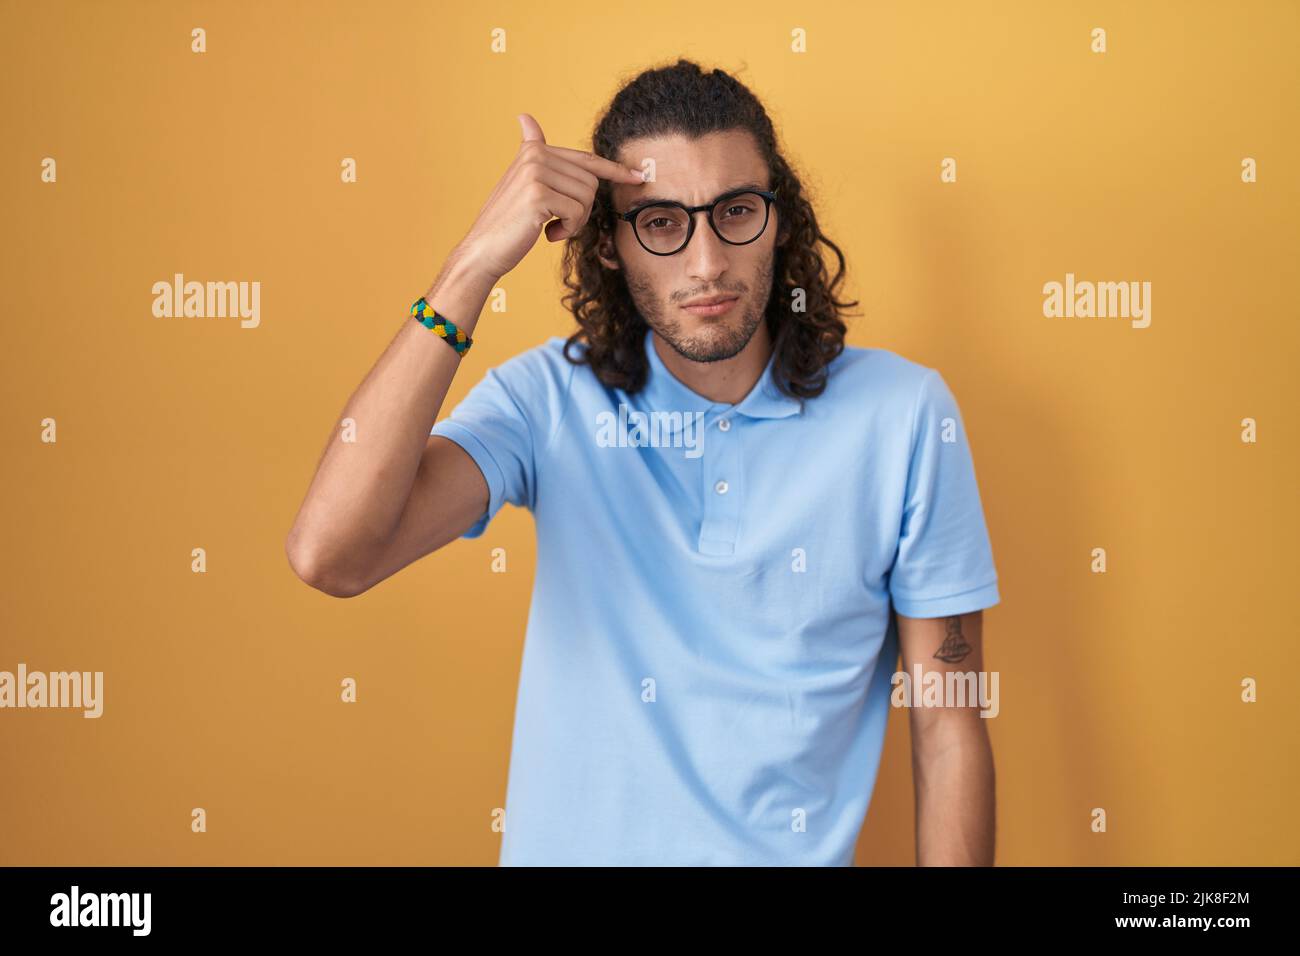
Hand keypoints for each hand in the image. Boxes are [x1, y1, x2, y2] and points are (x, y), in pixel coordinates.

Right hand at [457, 113, 645, 281]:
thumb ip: (532, 152)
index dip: (615, 169)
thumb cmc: (509, 223)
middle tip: (557, 223)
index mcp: (534, 151)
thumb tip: (525, 117)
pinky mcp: (538, 195)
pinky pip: (577, 213)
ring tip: (549, 227)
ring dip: (575, 222)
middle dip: (582, 209)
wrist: (483, 250)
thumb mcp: (521, 183)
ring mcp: (535, 173)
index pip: (585, 158)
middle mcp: (535, 156)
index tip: (639, 176)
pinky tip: (547, 234)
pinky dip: (567, 230)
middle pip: (591, 182)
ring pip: (587, 198)